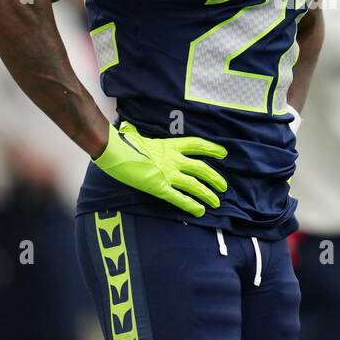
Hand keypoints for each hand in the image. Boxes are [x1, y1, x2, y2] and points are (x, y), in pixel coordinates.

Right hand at [92, 120, 227, 216]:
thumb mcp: (137, 136)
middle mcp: (173, 159)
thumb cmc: (124, 142)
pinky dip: (190, 205)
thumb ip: (140, 136)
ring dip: (207, 194)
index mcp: (170, 146)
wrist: (115, 150)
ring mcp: (168, 174)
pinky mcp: (160, 188)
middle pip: (201, 168)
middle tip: (224, 186)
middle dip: (214, 178)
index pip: (196, 145)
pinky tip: (199, 211)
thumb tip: (129, 129)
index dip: (211, 149)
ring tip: (216, 202)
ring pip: (194, 185)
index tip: (223, 153)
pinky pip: (179, 198)